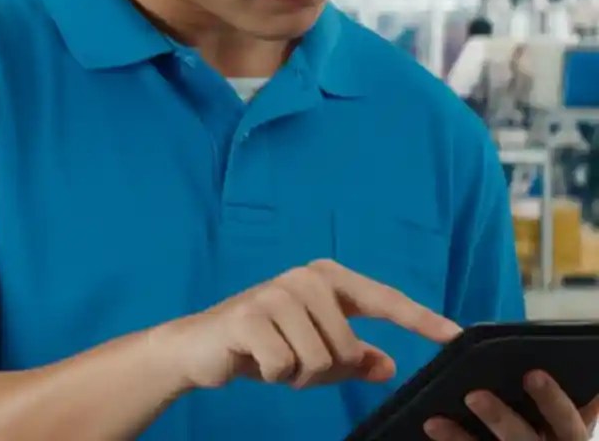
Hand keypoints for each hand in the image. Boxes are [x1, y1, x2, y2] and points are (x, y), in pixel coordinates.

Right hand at [163, 259, 461, 390]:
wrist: (199, 346)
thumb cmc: (261, 343)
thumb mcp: (313, 348)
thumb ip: (353, 355)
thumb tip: (388, 367)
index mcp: (326, 278)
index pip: (384, 300)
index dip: (422, 320)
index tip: (456, 336)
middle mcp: (303, 278)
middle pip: (347, 348)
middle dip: (324, 370)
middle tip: (292, 362)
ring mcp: (275, 294)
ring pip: (319, 361)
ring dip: (297, 375)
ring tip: (274, 359)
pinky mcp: (249, 316)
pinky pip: (286, 366)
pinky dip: (272, 375)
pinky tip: (254, 360)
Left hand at [424, 372, 598, 439]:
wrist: (522, 440)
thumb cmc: (544, 426)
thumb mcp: (554, 414)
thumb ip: (545, 393)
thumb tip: (521, 358)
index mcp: (566, 434)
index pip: (566, 420)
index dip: (552, 400)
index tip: (533, 374)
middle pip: (525, 439)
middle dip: (501, 419)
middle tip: (474, 396)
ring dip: (461, 439)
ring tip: (434, 421)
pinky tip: (433, 427)